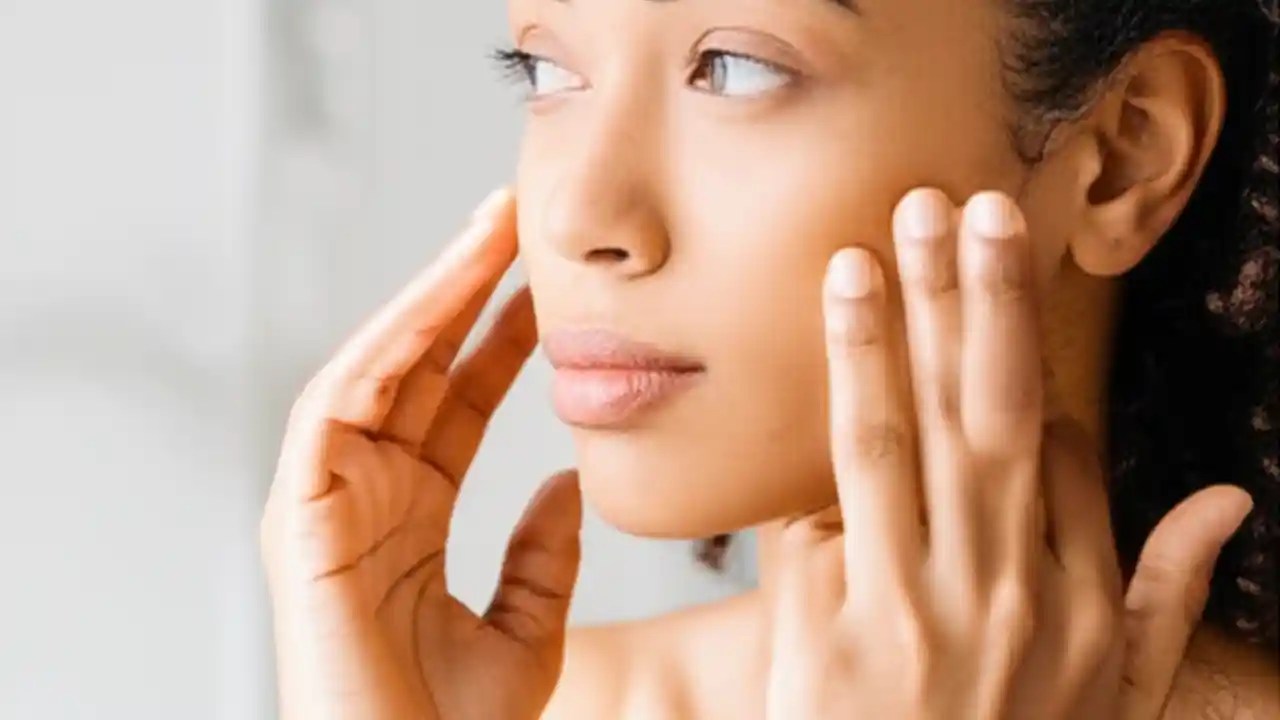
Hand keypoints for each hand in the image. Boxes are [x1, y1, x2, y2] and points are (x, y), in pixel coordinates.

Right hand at [260, 189, 582, 719]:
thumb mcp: (524, 634)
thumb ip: (543, 557)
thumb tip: (565, 479)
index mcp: (412, 514)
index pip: (459, 402)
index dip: (502, 340)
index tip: (550, 287)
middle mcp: (366, 493)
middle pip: (418, 367)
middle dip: (465, 289)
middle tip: (517, 220)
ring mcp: (328, 498)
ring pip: (376, 367)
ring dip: (429, 296)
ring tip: (487, 232)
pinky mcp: (297, 513)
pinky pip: (335, 407)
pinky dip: (380, 349)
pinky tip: (432, 303)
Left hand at [764, 188, 1253, 719]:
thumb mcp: (1117, 701)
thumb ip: (1170, 598)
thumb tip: (1230, 500)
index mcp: (1086, 605)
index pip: (1063, 450)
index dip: (1022, 364)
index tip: (992, 283)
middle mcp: (1017, 594)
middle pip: (998, 418)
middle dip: (984, 302)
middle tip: (971, 205)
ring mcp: (930, 610)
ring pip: (915, 437)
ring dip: (900, 326)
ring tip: (886, 238)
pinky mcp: (847, 634)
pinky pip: (838, 496)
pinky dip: (840, 400)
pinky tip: (836, 322)